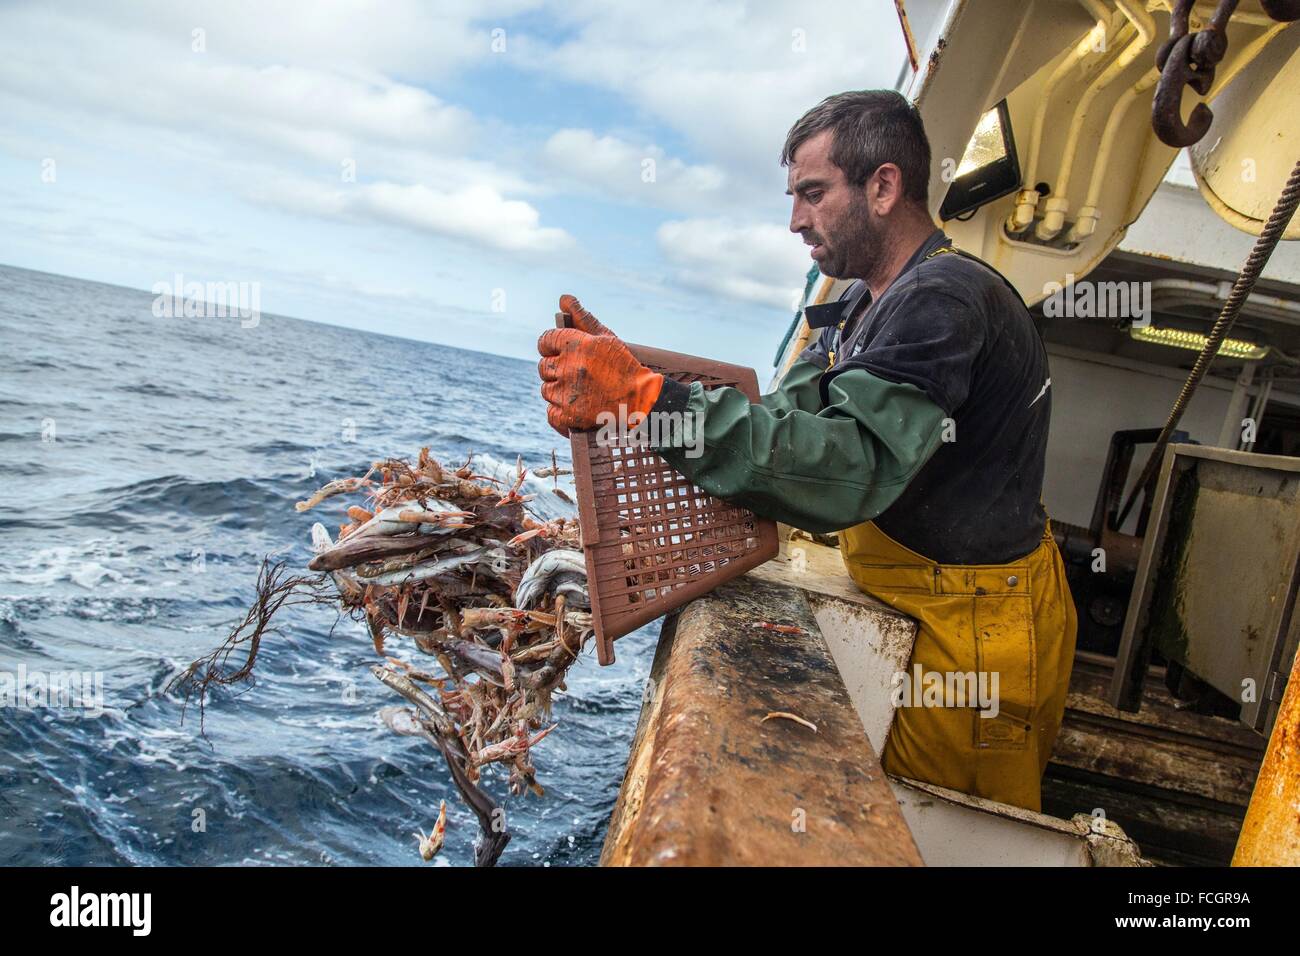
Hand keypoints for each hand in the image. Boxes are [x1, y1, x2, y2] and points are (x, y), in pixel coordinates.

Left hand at [537, 295, 663, 435]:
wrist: (643, 400)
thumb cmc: (625, 366)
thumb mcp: (606, 338)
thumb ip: (582, 317)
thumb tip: (563, 298)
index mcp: (576, 345)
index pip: (545, 340)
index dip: (551, 347)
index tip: (559, 353)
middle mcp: (569, 367)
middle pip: (544, 367)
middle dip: (556, 370)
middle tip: (576, 375)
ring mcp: (567, 393)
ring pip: (547, 390)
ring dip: (559, 391)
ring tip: (580, 392)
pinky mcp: (569, 416)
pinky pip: (551, 413)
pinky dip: (559, 413)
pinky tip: (573, 409)